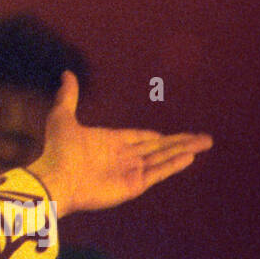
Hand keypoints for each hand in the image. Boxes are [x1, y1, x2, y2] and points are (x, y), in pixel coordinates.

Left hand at [28, 71, 212, 215]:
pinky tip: (190, 157)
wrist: (55, 179)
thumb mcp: (62, 117)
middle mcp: (123, 157)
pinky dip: (174, 164)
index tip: (167, 133)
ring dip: (184, 150)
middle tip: (202, 137)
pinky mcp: (134, 184)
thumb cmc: (57, 151)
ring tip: (204, 143)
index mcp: (109, 142)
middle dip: (180, 141)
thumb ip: (68, 96)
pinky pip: (159, 171)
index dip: (153, 135)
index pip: (138, 137)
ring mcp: (129, 171)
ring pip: (163, 157)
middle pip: (158, 146)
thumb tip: (67, 73)